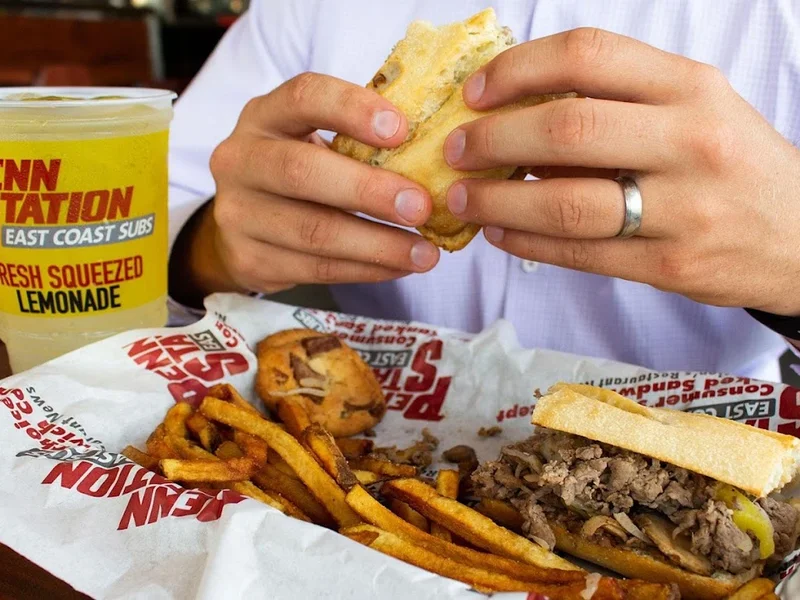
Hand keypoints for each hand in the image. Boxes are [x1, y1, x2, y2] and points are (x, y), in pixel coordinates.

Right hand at [174, 73, 438, 303]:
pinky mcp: (248, 260)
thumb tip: (439, 159)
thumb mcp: (311, 139)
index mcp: (264, 115)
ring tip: (425, 253)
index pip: (304, 97)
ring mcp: (237, 213)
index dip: (353, 110)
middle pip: (302, 172)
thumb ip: (356, 141)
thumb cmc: (297, 169)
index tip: (403, 130)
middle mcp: (240, 160)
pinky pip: (315, 269)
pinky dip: (364, 269)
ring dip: (377, 244)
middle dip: (369, 191)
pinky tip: (398, 266)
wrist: (239, 221)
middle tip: (421, 207)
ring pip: (313, 232)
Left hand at [443, 28, 799, 315]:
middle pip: (568, 129)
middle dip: (492, 139)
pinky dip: (527, 243)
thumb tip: (515, 110)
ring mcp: (684, 208)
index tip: (476, 92)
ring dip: (498, 202)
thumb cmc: (728, 162)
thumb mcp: (692, 109)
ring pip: (567, 202)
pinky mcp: (671, 265)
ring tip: (462, 200)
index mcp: (690, 87)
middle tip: (454, 150)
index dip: (519, 68)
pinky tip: (499, 234)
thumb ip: (618, 103)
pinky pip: (581, 253)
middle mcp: (690, 140)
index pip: (588, 55)